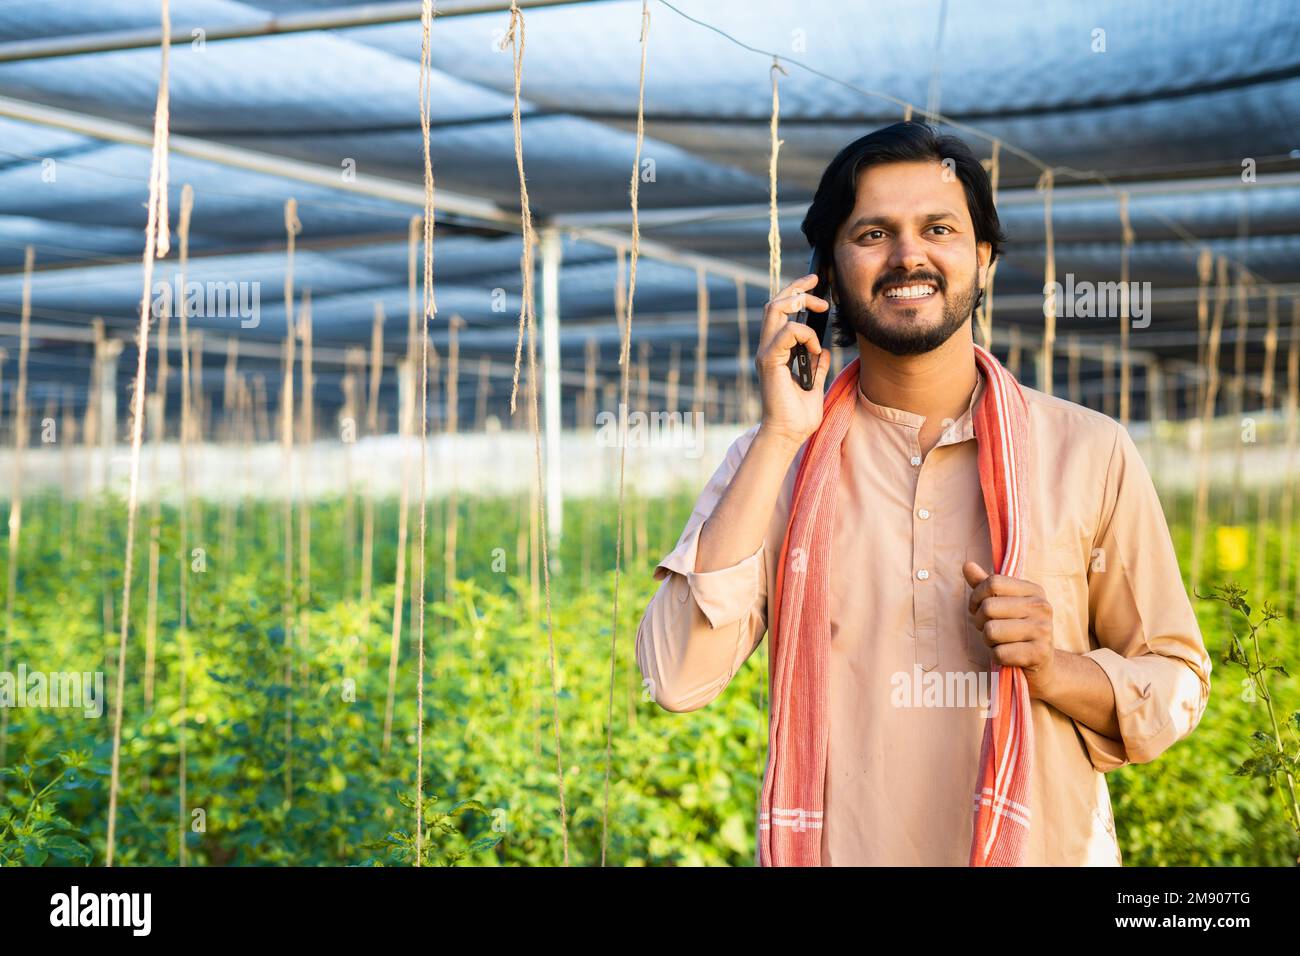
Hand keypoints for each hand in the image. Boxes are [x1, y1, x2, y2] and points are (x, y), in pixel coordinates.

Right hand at [754, 272, 831, 446]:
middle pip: (774, 303)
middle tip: (817, 282)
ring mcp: (766, 353)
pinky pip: (787, 333)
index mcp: (776, 352)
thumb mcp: (815, 384)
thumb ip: (817, 366)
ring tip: (821, 308)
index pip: (780, 313)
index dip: (795, 293)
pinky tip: (816, 349)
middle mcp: (768, 348)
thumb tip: (824, 351)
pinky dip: (806, 335)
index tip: (815, 285)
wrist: (788, 434)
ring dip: (800, 302)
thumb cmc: (798, 416)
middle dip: (796, 287)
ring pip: (775, 309)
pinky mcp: (769, 361)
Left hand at [963, 561, 1057, 698]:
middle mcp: (1042, 607)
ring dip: (989, 641)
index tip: (977, 609)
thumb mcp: (1003, 604)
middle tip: (991, 630)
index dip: (976, 597)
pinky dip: (997, 657)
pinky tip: (1009, 656)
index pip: (993, 582)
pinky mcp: (1040, 654)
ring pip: (991, 631)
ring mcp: (1043, 630)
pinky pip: (999, 653)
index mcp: (1034, 590)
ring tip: (1001, 642)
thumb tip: (967, 565)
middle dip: (981, 622)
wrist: (1043, 666)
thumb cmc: (1017, 631)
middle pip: (988, 607)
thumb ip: (984, 585)